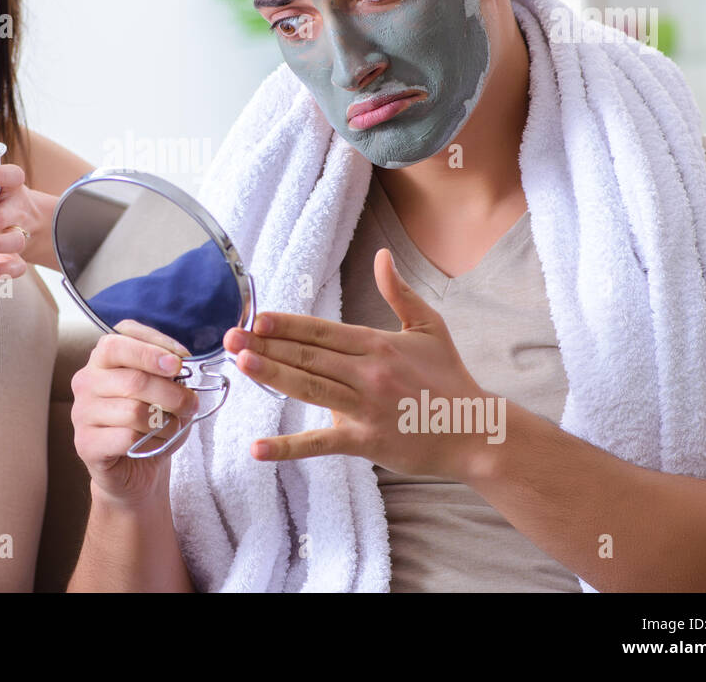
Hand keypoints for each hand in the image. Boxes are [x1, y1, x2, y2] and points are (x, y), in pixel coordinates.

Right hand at [71, 319, 200, 505]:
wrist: (136, 468)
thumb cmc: (151, 422)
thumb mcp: (166, 390)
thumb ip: (169, 373)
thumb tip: (179, 362)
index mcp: (103, 359)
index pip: (119, 339)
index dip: (153, 348)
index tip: (180, 362)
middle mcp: (86, 381)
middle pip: (134, 380)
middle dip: (172, 394)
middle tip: (190, 404)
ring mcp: (82, 412)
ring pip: (134, 412)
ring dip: (165, 423)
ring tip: (172, 428)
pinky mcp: (85, 444)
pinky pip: (128, 439)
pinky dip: (152, 443)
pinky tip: (155, 445)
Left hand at [223, 248, 500, 482]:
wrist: (476, 432)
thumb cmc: (449, 379)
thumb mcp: (429, 327)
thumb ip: (399, 292)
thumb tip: (382, 256)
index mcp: (377, 344)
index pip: (322, 331)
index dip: (288, 324)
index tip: (257, 318)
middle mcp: (368, 372)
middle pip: (309, 355)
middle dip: (267, 344)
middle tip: (229, 336)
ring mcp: (366, 407)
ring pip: (310, 387)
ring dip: (273, 374)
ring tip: (240, 362)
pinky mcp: (366, 442)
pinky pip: (321, 442)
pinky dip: (287, 447)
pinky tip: (256, 448)